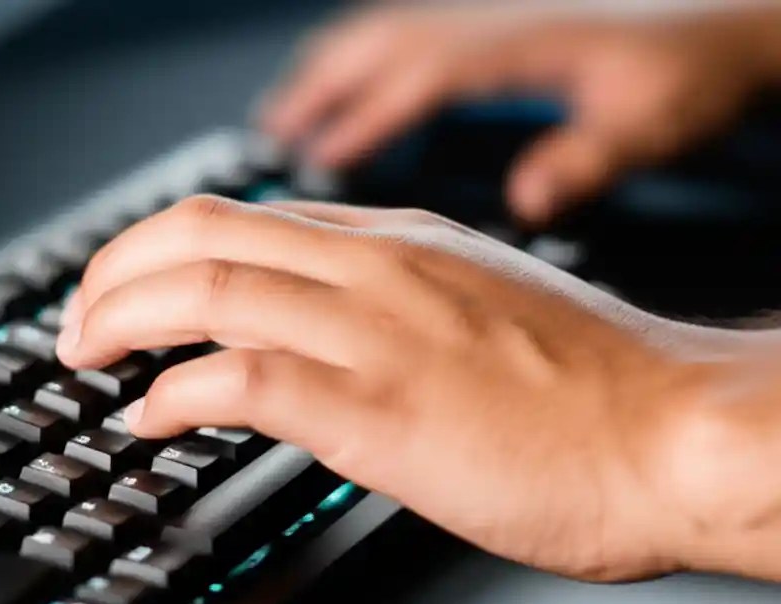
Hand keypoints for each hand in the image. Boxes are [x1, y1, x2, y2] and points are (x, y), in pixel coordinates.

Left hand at [55, 195, 780, 581]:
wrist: (669, 433)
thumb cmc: (587, 387)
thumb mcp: (474, 305)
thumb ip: (392, 302)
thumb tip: (319, 328)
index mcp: (393, 241)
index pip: (238, 216)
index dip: (155, 250)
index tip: (120, 289)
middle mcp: (371, 269)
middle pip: (197, 235)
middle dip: (112, 274)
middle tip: (77, 323)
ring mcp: (370, 333)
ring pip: (203, 291)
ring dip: (120, 322)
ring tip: (85, 357)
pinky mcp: (376, 408)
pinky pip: (241, 381)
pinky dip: (174, 396)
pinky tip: (150, 418)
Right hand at [258, 0, 780, 224]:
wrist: (723, 26)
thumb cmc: (692, 73)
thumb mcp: (651, 122)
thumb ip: (588, 158)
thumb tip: (530, 196)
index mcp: (516, 45)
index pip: (417, 79)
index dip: (362, 120)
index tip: (317, 162)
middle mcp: (488, 23)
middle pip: (376, 45)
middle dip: (314, 90)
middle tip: (268, 135)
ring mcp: (482, 20)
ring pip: (378, 35)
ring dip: (323, 73)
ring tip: (278, 117)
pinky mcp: (486, 30)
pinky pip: (399, 38)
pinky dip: (355, 65)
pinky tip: (345, 96)